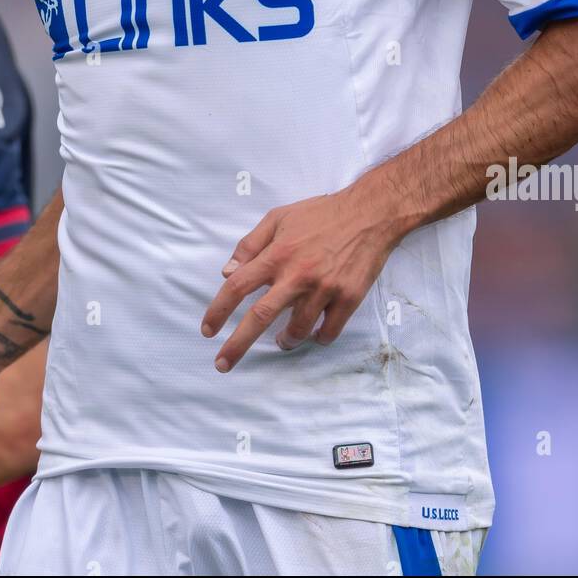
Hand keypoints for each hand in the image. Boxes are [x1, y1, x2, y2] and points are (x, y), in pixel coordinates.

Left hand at [201, 183, 396, 371]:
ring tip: (281, 341)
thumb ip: (250, 244)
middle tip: (223, 364)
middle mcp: (297, 274)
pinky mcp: (349, 298)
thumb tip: (227, 272)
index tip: (208, 331)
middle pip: (260, 317)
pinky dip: (317, 338)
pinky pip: (328, 331)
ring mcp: (324, 288)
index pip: (238, 286)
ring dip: (284, 341)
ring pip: (297, 330)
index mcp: (277, 254)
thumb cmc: (321, 214)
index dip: (218, 310)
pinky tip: (313, 334)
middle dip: (237, 345)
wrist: (369, 214)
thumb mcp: (279, 218)